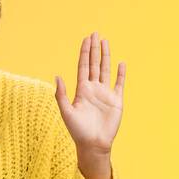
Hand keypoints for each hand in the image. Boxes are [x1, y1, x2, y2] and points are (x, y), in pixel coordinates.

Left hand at [54, 31, 125, 154]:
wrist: (93, 144)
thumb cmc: (77, 131)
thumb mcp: (66, 112)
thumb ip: (61, 94)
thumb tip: (57, 76)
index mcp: (81, 90)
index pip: (83, 66)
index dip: (84, 53)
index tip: (86, 39)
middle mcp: (93, 89)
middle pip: (94, 64)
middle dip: (94, 49)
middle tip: (95, 34)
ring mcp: (105, 93)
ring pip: (105, 70)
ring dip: (106, 56)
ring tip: (105, 42)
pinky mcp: (116, 100)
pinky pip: (119, 84)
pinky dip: (120, 73)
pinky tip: (121, 63)